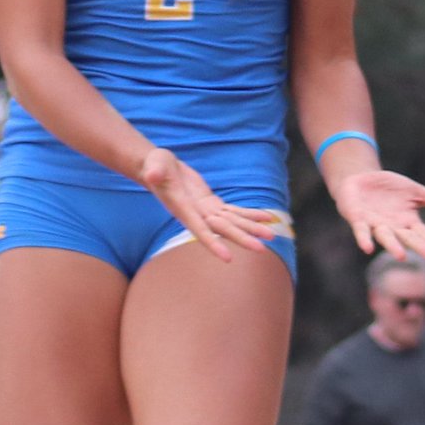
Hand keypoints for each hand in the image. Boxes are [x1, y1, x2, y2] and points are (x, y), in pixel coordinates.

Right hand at [137, 146, 280, 261]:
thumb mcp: (154, 166)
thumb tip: (153, 174)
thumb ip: (154, 172)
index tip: (227, 258)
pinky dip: (250, 215)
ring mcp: (205, 211)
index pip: (200, 229)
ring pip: (232, 223)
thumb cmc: (154, 166)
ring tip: (271, 235)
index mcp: (183, 209)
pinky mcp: (212, 204)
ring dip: (251, 229)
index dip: (213, 243)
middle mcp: (196, 215)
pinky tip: (266, 217)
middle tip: (262, 249)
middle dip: (242, 238)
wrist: (159, 169)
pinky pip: (234, 211)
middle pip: (222, 230)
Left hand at [333, 170, 424, 259]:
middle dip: (417, 246)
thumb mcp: (416, 192)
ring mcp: (375, 224)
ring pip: (385, 237)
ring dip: (393, 246)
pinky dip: (364, 239)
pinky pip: (361, 231)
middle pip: (406, 237)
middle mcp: (392, 226)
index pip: (421, 232)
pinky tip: (367, 248)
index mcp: (407, 220)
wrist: (360, 182)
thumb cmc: (389, 190)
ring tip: (402, 257)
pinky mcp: (358, 219)